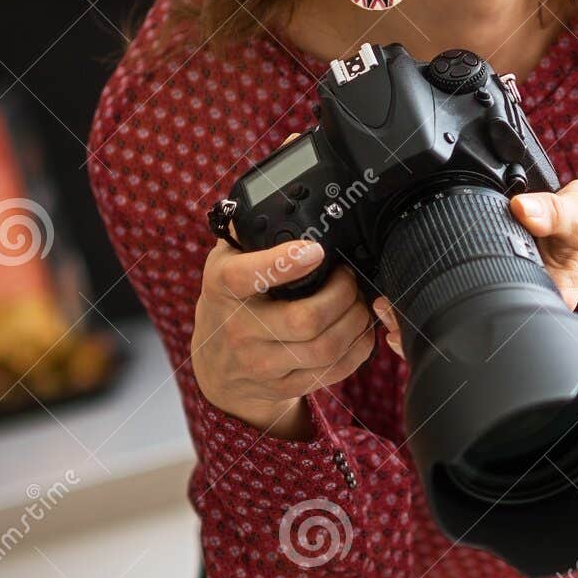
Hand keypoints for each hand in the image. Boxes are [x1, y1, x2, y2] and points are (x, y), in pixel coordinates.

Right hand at [193, 238, 377, 438]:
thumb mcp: (228, 261)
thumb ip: (249, 229)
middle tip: (349, 279)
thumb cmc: (234, 300)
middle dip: (343, 294)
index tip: (315, 251)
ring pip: (326, 348)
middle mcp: (239, 329)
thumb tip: (278, 191)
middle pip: (306, 319)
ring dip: (356, 321)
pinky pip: (333, 371)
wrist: (219, 366)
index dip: (284, 263)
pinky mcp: (284, 386)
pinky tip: (359, 330)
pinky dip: (358, 348)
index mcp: (223, 287)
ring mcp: (261, 364)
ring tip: (358, 303)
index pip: (246, 276)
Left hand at [370, 180, 577, 355]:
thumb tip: (523, 208)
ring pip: (463, 320)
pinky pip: (465, 300)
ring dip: (424, 317)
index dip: (456, 330)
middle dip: (427, 326)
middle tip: (388, 313)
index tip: (418, 325)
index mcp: (547, 298)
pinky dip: (435, 302)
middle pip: (474, 329)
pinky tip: (408, 298)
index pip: (500, 324)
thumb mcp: (577, 215)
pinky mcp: (502, 287)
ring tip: (387, 309)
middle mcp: (525, 306)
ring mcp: (510, 299)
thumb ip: (551, 211)